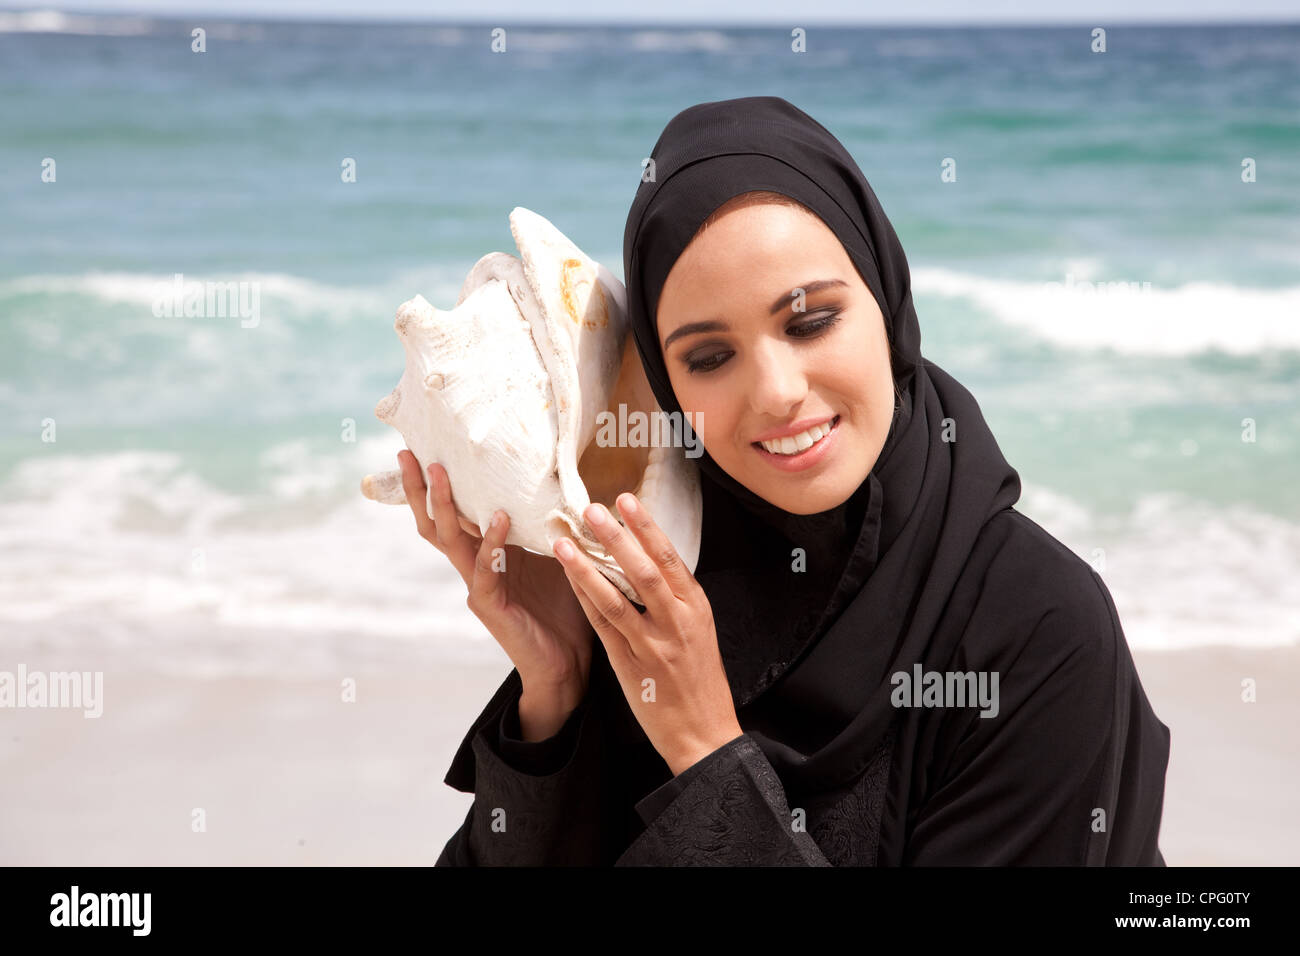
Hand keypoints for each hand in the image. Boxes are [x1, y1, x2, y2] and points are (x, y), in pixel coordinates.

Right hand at [397, 451, 594, 728]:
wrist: (568, 664)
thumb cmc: (564, 606)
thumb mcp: (557, 552)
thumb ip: (549, 521)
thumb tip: (563, 474)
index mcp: (487, 552)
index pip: (454, 512)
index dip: (435, 484)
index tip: (424, 445)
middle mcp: (474, 566)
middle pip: (436, 522)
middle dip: (421, 488)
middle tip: (410, 452)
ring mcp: (478, 586)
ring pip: (450, 540)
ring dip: (443, 505)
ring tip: (440, 472)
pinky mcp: (490, 606)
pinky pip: (485, 569)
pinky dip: (491, 542)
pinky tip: (500, 518)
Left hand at [552, 492, 742, 776]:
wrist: (704, 733)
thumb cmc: (700, 679)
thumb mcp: (701, 631)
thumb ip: (677, 598)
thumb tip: (652, 558)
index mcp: (696, 608)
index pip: (670, 558)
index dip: (646, 527)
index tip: (626, 499)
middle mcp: (676, 623)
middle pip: (644, 571)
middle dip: (617, 537)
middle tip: (592, 508)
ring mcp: (652, 645)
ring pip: (616, 598)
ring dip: (587, 566)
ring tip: (564, 541)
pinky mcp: (630, 666)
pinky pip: (602, 627)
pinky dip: (584, 599)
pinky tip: (568, 579)